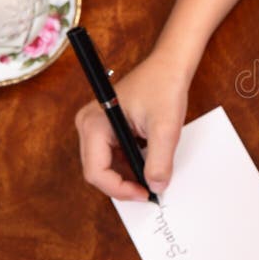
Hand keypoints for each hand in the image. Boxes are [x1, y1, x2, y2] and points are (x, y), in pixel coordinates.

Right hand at [74, 51, 188, 199]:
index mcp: (94, 124)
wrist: (170, 65)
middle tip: (151, 190)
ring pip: (107, 165)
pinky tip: (149, 162)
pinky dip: (131, 163)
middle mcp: (89, 125)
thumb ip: (159, 160)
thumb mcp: (165, 127)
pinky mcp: (108, 127)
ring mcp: (96, 126)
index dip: (120, 189)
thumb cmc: (164, 86)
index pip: (96, 172)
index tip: (145, 194)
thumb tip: (156, 186)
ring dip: (129, 175)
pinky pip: (115, 155)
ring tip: (152, 175)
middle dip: (124, 184)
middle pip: (98, 171)